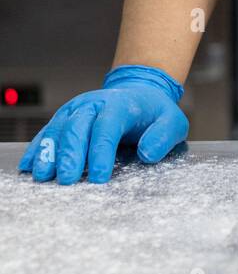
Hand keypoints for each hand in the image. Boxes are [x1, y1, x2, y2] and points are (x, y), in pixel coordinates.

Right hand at [17, 64, 188, 184]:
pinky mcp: (65, 117)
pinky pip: (48, 131)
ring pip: (58, 128)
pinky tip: (29, 165)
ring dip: (49, 152)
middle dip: (70, 154)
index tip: (97, 177)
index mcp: (121, 104)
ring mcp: (77, 109)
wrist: (140, 93)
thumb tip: (147, 153)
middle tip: (67, 180)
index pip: (107, 127)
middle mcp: (94, 104)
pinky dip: (37, 148)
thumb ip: (163, 137)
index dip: (101, 152)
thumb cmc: (155, 113)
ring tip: (43, 176)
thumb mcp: (173, 122)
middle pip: (77, 127)